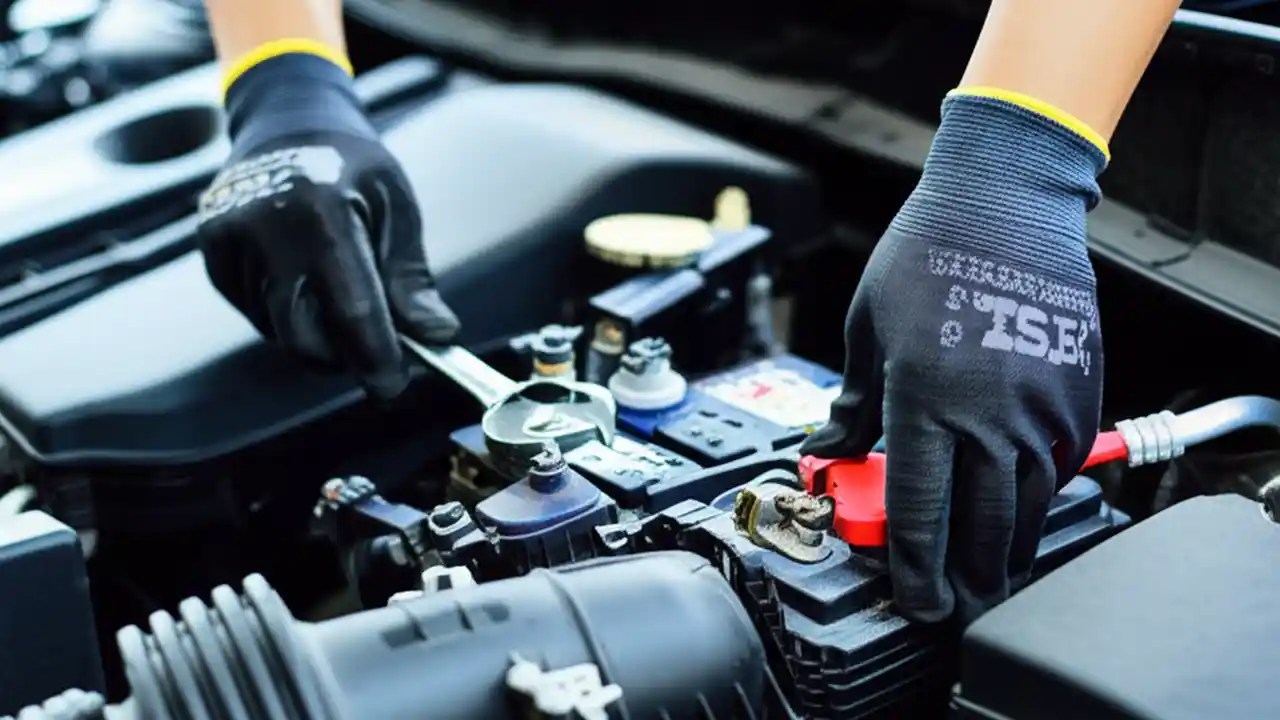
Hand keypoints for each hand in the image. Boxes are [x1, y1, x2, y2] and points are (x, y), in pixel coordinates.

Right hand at [197, 53, 458, 397]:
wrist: (286, 121)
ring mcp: (229, 242)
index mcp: (320, 212)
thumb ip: (412, 279)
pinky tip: (304, 277)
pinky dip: (288, 315)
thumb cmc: (353, 164)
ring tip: (342, 293)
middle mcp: (264, 229)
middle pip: (304, 336)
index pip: (351, 310)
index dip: (376, 358)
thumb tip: (437, 336)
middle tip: (378, 351)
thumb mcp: (398, 209)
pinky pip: (257, 313)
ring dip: (318, 335)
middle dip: (344, 357)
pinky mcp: (213, 255)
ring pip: (279, 331)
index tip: (393, 386)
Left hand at [801, 94, 1105, 623]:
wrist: (1004, 201)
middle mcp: (989, 415)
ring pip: (1029, 510)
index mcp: (925, 400)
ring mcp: (1042, 408)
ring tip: (985, 571)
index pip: (921, 514)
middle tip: (952, 605)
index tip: (914, 601)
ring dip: (1004, 550)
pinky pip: (1062, 468)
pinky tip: (1020, 508)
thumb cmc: (925, 253)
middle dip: (965, 582)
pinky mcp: (1078, 395)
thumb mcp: (866, 327)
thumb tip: (832, 448)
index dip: (915, 571)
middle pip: (981, 530)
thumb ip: (854, 402)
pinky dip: (1040, 498)